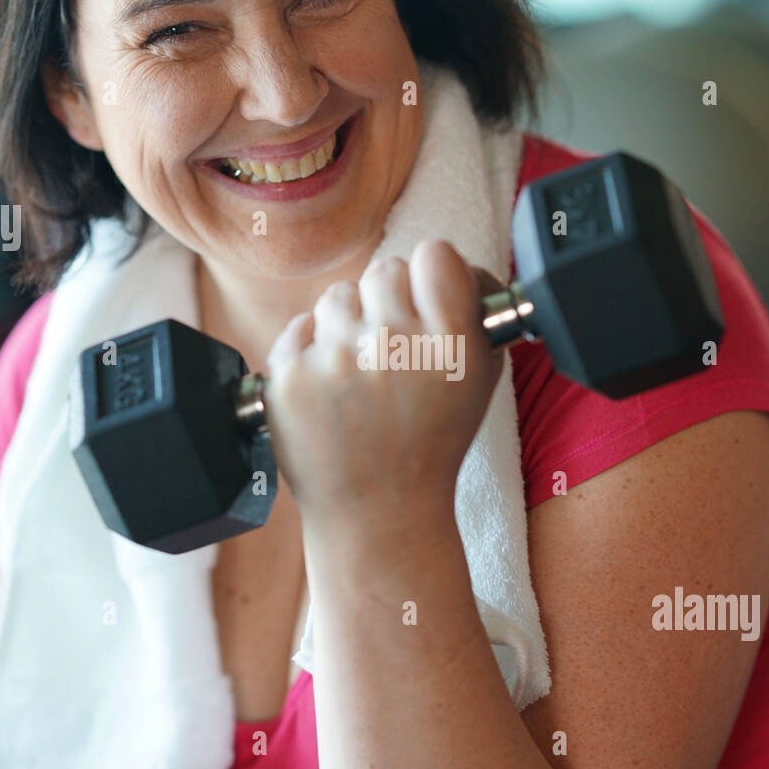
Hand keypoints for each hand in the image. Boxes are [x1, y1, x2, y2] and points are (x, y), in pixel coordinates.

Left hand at [263, 241, 505, 523]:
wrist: (379, 513)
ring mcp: (337, 358)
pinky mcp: (290, 376)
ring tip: (358, 377)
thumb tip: (455, 266)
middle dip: (387, 302)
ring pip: (337, 296)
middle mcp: (395, 343)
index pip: (435, 254)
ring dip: (347, 326)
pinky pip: (299, 327)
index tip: (426, 298)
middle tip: (390, 349)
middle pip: (384, 270)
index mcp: (450, 342)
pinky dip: (311, 352)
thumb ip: (471, 316)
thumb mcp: (477, 382)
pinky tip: (330, 391)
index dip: (430, 274)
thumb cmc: (431, 446)